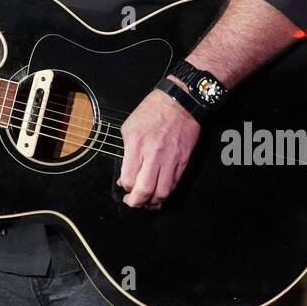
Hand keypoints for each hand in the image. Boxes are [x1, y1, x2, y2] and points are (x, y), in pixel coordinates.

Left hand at [117, 88, 199, 209]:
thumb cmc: (152, 111)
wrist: (180, 102)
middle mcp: (153, 155)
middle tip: (133, 202)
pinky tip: (160, 194)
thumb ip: (126, 152)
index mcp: (136, 145)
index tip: (124, 187)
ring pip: (162, 192)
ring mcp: (170, 160)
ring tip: (147, 203)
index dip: (125, 188)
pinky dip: (166, 193)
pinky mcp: (183, 161)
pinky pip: (174, 184)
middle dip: (137, 202)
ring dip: (153, 203)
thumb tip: (125, 174)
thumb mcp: (129, 127)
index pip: (128, 179)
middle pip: (145, 190)